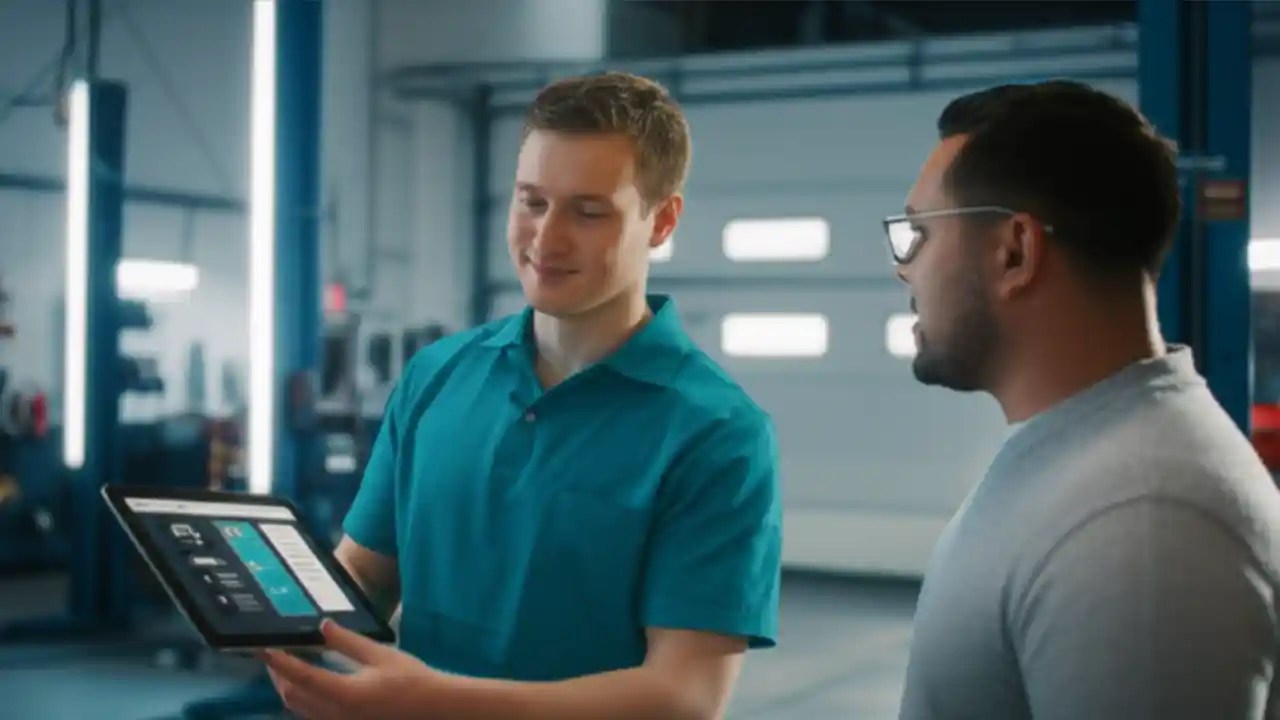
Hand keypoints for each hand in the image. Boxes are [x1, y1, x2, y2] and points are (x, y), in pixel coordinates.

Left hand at [264, 619, 446, 719]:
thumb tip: (323, 626)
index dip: (280, 662)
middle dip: (278, 676)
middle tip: (271, 656)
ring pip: (299, 710)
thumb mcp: (380, 655)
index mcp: (344, 693)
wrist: (432, 709)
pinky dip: (302, 701)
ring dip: (287, 689)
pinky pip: (312, 716)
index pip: (302, 676)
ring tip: (284, 669)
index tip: (264, 649)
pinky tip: (307, 687)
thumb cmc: (410, 679)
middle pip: (293, 696)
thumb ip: (348, 642)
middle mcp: (336, 714)